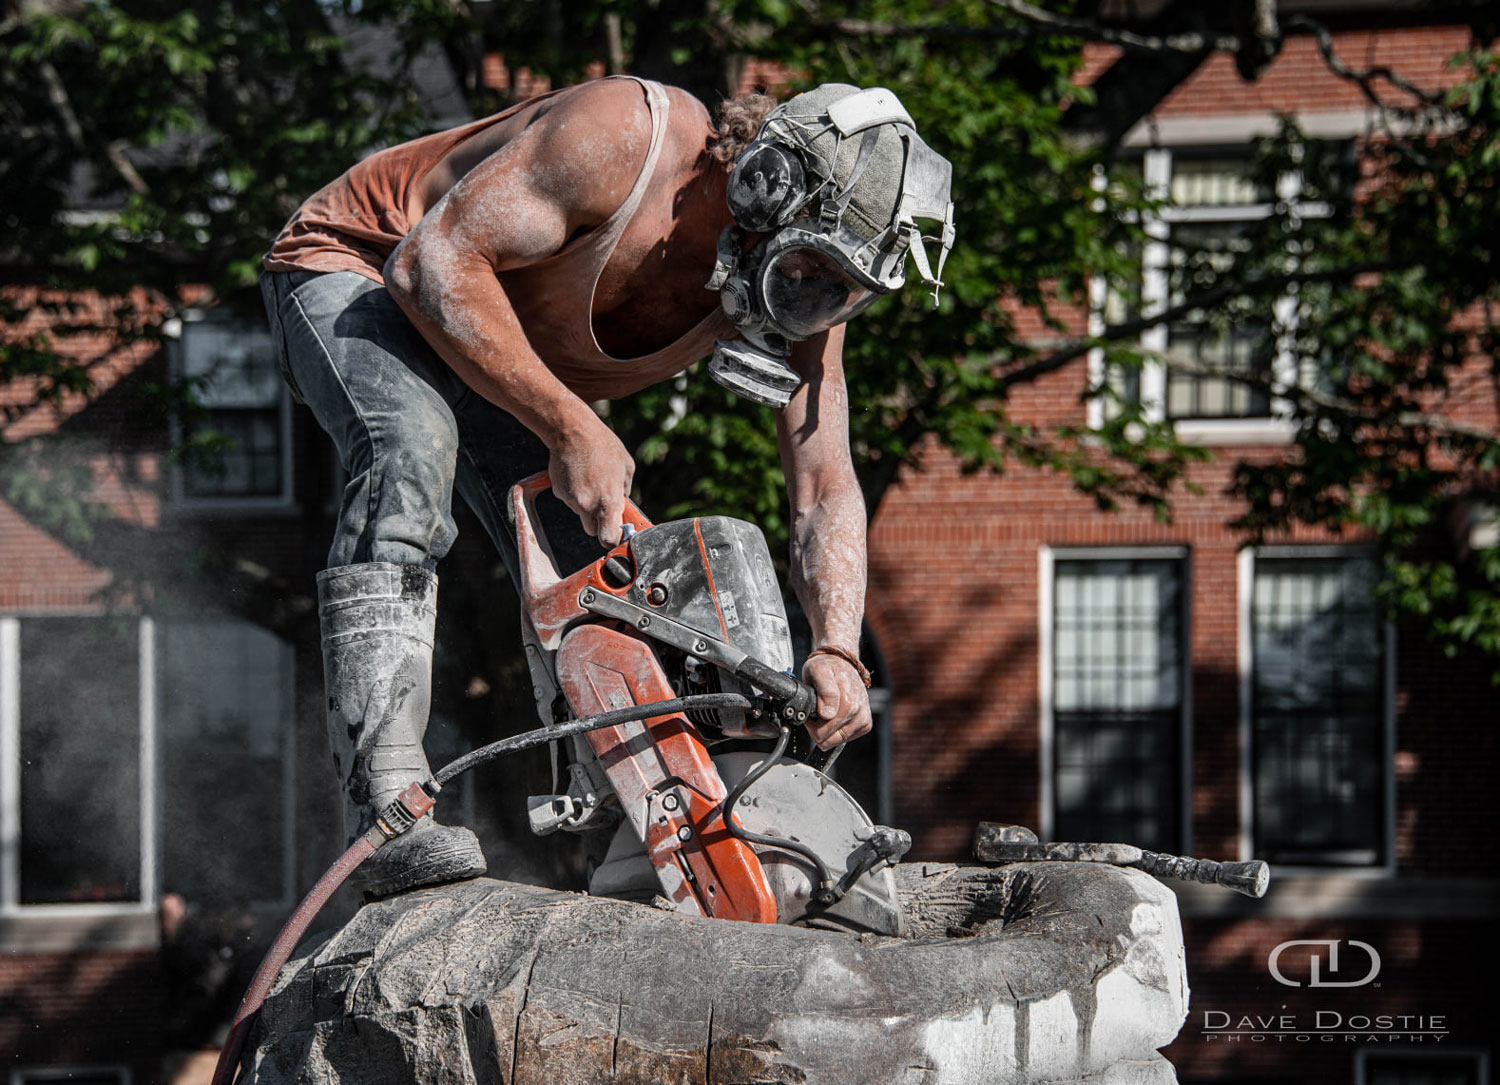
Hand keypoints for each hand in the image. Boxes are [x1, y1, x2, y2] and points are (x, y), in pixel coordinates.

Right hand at [548, 413, 634, 546]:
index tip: (616, 535)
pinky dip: (575, 493)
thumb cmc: (602, 445)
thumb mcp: (626, 466)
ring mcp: (570, 500)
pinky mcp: (558, 492)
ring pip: (580, 513)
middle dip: (598, 523)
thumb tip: (622, 501)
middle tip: (604, 505)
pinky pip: (569, 500)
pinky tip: (580, 474)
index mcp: (608, 502)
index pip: (608, 538)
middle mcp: (587, 505)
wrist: (572, 431)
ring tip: (591, 479)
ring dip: (586, 504)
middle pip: (592, 531)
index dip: (613, 540)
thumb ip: (625, 490)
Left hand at [801, 652, 872, 749]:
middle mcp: (858, 711)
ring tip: (826, 711)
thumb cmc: (827, 667)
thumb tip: (828, 714)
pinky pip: (846, 738)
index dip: (810, 724)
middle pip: (829, 738)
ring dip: (828, 729)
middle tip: (817, 710)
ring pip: (837, 740)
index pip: (822, 732)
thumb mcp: (818, 671)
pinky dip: (838, 730)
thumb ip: (825, 691)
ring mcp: (863, 718)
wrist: (842, 663)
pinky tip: (836, 715)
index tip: (810, 711)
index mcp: (847, 701)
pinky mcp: (866, 723)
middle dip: (818, 728)